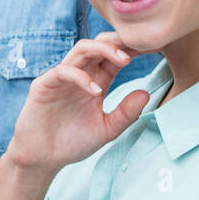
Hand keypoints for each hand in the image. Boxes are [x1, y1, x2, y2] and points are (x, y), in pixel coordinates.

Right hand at [8, 32, 148, 172]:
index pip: (115, 55)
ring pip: (82, 49)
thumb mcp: (107, 129)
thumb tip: (146, 93)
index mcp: (96, 80)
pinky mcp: (44, 85)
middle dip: (121, 41)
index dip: (133, 49)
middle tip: (143, 46)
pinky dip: (82, 77)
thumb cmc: (72, 142)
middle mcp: (80, 74)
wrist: (42, 158)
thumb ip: (125, 113)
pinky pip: (63, 71)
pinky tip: (96, 91)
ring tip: (124, 60)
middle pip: (99, 43)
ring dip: (104, 49)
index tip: (156, 48)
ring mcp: (61, 77)